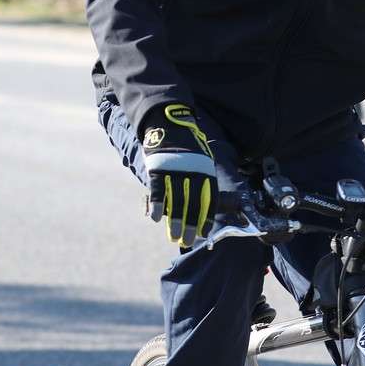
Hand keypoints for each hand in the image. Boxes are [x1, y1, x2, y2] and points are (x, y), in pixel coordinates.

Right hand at [142, 104, 217, 246]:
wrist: (169, 124)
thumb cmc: (187, 149)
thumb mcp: (202, 161)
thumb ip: (202, 181)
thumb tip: (202, 207)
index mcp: (206, 171)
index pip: (209, 199)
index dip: (206, 218)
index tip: (203, 234)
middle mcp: (193, 172)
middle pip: (193, 203)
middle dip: (190, 225)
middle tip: (186, 240)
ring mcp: (175, 170)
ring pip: (176, 200)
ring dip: (175, 221)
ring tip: (173, 236)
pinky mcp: (159, 167)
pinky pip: (158, 190)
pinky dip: (157, 204)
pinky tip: (155, 218)